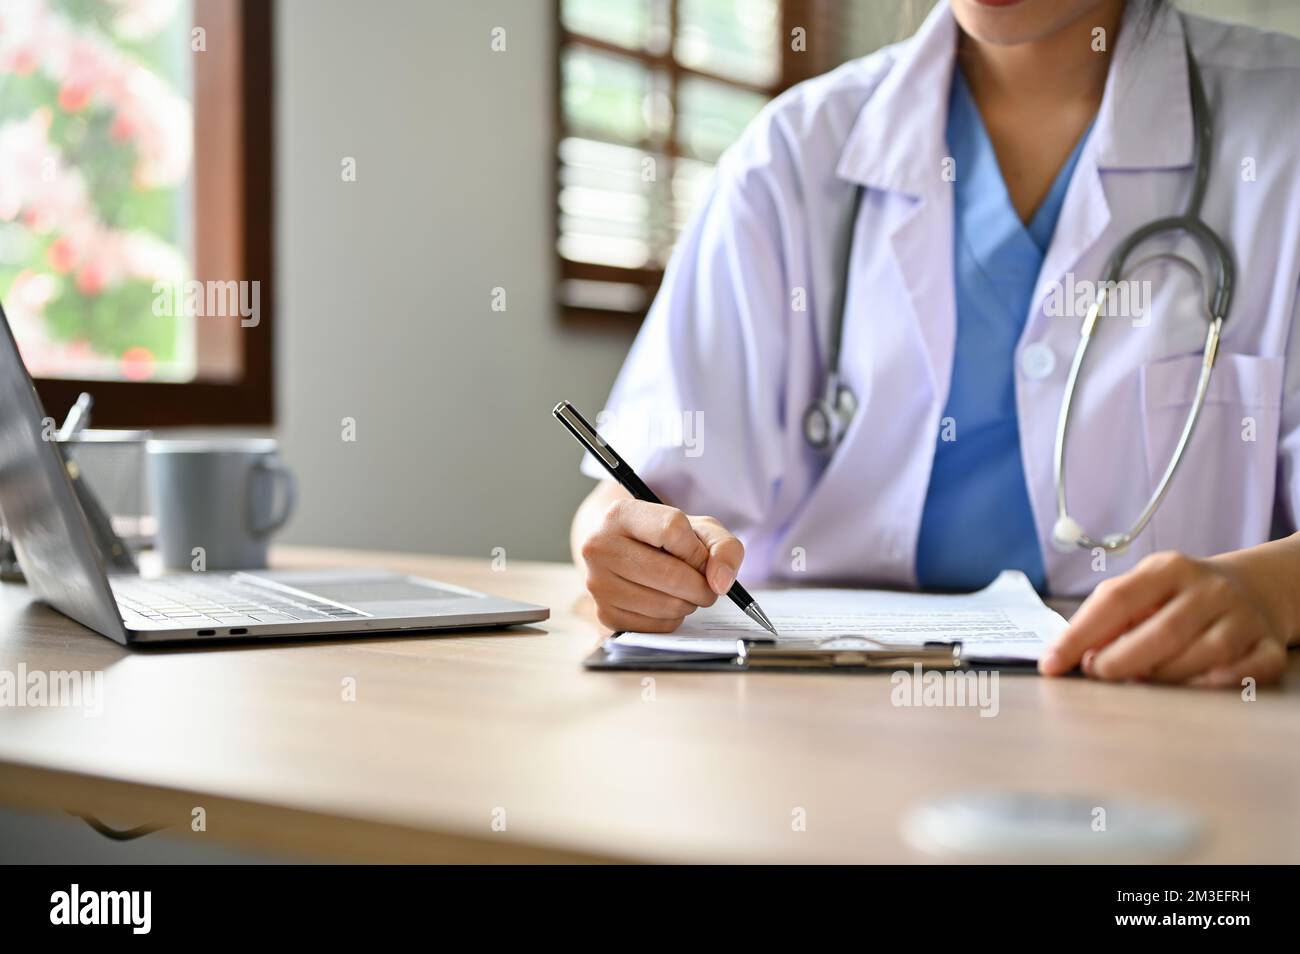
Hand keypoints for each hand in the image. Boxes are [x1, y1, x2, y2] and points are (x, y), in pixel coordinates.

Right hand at [578, 498, 743, 633]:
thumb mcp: (698, 529)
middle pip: (671, 575)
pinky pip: (657, 626)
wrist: (625, 553)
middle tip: (706, 585)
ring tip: (683, 590)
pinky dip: (672, 618)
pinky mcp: (605, 614)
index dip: (698, 550)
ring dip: (689, 603)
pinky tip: (665, 602)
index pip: (672, 530)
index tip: (703, 559)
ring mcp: (598, 583)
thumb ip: (723, 547)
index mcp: (621, 514)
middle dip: (702, 586)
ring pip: (667, 605)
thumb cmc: (664, 539)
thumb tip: (720, 582)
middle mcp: (599, 547)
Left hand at [1039, 551, 1287, 687]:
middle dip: (1122, 660)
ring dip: (1165, 676)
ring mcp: (1242, 617)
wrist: (1252, 589)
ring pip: (1205, 654)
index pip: (1116, 600)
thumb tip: (1072, 657)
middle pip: (1163, 631)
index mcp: (1167, 569)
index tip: (1051, 664)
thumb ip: (1106, 620)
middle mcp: (1208, 589)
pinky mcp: (1267, 644)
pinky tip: (1200, 686)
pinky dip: (1226, 680)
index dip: (1079, 635)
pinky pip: (1252, 668)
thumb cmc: (1176, 599)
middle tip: (1097, 675)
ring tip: (1140, 682)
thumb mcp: (1141, 593)